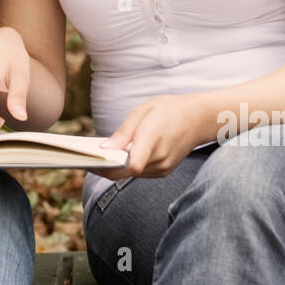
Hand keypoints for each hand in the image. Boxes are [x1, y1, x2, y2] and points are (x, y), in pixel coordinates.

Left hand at [94, 93, 208, 178]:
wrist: (198, 118)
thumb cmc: (168, 109)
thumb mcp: (143, 111)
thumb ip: (124, 132)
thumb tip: (105, 149)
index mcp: (153, 138)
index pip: (132, 165)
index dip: (109, 166)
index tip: (91, 159)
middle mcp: (160, 158)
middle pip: (125, 172)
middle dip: (105, 166)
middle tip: (86, 157)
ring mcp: (164, 168)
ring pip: (131, 174)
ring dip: (116, 167)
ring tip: (99, 155)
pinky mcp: (164, 171)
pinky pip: (140, 173)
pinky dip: (128, 166)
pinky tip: (119, 156)